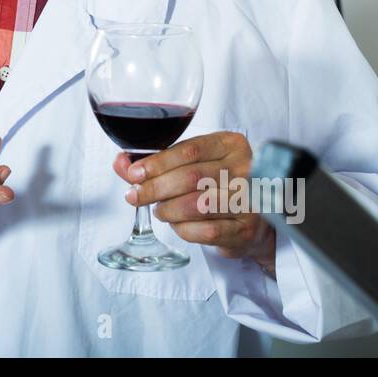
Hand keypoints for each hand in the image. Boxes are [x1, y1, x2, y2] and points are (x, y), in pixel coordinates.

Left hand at [114, 130, 276, 275]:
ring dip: (168, 210)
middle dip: (155, 188)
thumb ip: (158, 163)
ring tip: (160, 210)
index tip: (133, 173)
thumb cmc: (218, 185)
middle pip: (191, 177)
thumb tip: (121, 163)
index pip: (190, 150)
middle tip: (135, 196)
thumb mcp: (193, 164)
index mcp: (231, 145)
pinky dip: (183, 229)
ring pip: (197, 205)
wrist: (256, 217)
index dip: (157, 162)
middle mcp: (246, 169)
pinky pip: (206, 231)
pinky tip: (177, 225)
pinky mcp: (246, 229)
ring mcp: (250, 200)